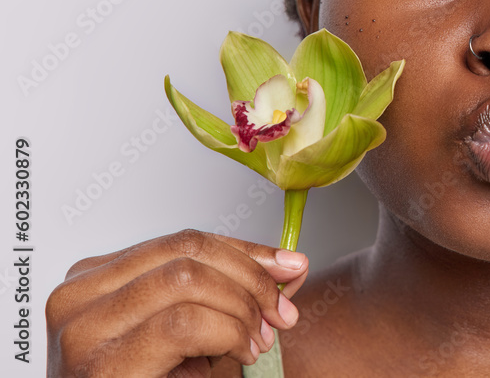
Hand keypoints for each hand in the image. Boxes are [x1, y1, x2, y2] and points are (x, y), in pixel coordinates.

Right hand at [46, 229, 308, 376]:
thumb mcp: (194, 333)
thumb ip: (233, 295)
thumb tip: (292, 267)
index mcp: (97, 281)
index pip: (184, 242)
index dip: (246, 252)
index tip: (290, 267)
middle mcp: (79, 297)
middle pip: (187, 254)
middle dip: (250, 278)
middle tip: (281, 312)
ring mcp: (83, 329)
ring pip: (186, 280)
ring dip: (241, 309)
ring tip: (257, 340)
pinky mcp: (101, 364)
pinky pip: (183, 324)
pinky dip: (228, 334)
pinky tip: (240, 354)